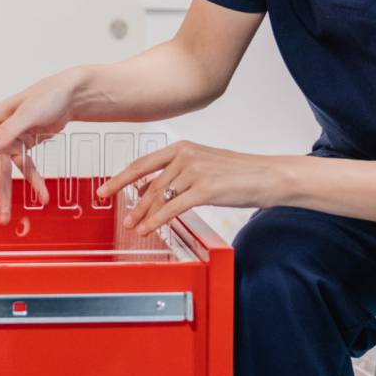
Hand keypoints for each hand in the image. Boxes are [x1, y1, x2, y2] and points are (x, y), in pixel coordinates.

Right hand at [0, 70, 83, 223]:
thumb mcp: (28, 113)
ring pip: (3, 172)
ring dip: (5, 195)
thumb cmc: (48, 95)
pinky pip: (25, 167)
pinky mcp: (23, 144)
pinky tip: (41, 197)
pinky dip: (33, 182)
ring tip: (4, 219)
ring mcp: (9, 139)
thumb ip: (7, 131)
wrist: (71, 92)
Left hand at [96, 141, 283, 234]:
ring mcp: (195, 171)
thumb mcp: (204, 165)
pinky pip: (173, 207)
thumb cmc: (239, 173)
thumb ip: (177, 174)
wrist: (268, 175)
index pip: (143, 162)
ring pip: (160, 196)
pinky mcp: (205, 188)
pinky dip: (157, 219)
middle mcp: (186, 155)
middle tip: (119, 214)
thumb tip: (152, 188)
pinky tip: (148, 228)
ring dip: (143, 213)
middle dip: (131, 201)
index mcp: (183, 147)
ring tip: (132, 225)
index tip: (106, 188)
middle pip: (149, 182)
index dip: (121, 177)